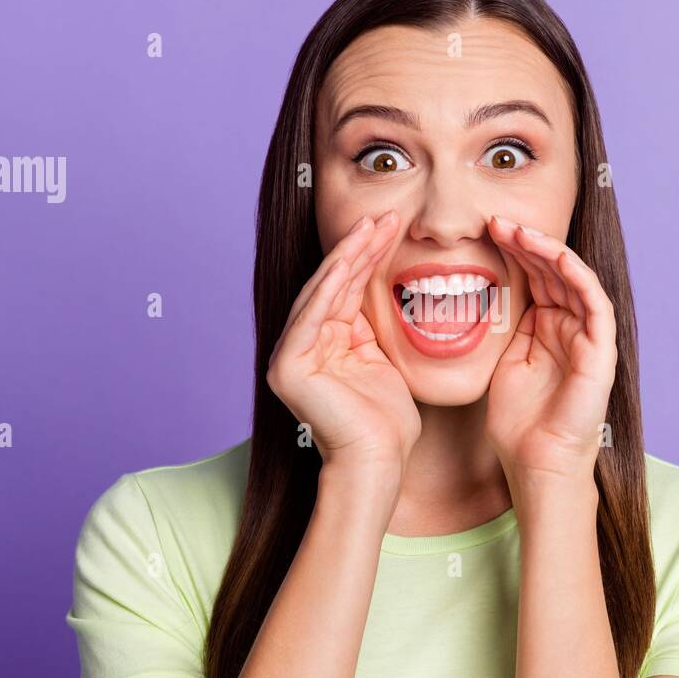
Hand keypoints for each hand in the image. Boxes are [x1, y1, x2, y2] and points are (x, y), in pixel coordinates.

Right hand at [266, 212, 419, 478]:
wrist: (378, 461)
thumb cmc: (388, 422)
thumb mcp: (382, 360)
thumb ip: (372, 328)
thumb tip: (383, 287)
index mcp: (322, 345)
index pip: (346, 290)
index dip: (367, 256)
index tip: (392, 226)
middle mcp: (300, 346)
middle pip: (332, 286)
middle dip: (359, 248)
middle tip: (386, 216)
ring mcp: (288, 355)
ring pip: (322, 293)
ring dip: (349, 257)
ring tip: (374, 226)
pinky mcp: (287, 365)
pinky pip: (313, 315)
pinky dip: (332, 284)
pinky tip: (352, 258)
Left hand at [485, 215, 617, 497]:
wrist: (536, 462)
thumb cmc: (517, 422)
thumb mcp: (502, 361)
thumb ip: (505, 326)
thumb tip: (488, 290)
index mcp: (547, 328)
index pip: (535, 277)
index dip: (513, 251)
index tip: (484, 231)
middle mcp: (570, 326)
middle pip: (552, 270)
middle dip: (526, 242)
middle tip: (496, 221)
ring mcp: (588, 336)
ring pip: (573, 278)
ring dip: (547, 250)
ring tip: (518, 231)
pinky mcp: (602, 349)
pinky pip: (594, 301)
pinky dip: (576, 275)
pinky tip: (554, 255)